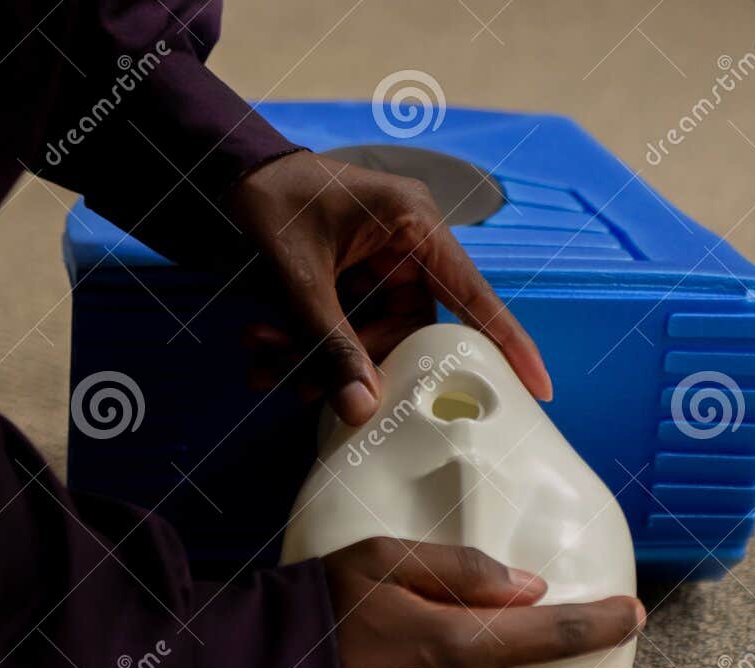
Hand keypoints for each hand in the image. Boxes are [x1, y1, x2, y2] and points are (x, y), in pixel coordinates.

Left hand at [228, 150, 551, 425]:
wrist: (214, 170)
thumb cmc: (261, 199)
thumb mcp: (295, 275)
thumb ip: (329, 343)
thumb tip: (363, 410)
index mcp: (412, 224)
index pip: (473, 294)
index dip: (508, 343)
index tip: (539, 386)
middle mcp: (405, 245)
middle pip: (407, 332)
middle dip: (352, 365)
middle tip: (298, 386)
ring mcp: (378, 264)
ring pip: (369, 338)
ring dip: (318, 359)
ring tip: (264, 363)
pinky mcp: (350, 279)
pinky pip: (345, 328)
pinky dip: (306, 345)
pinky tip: (263, 348)